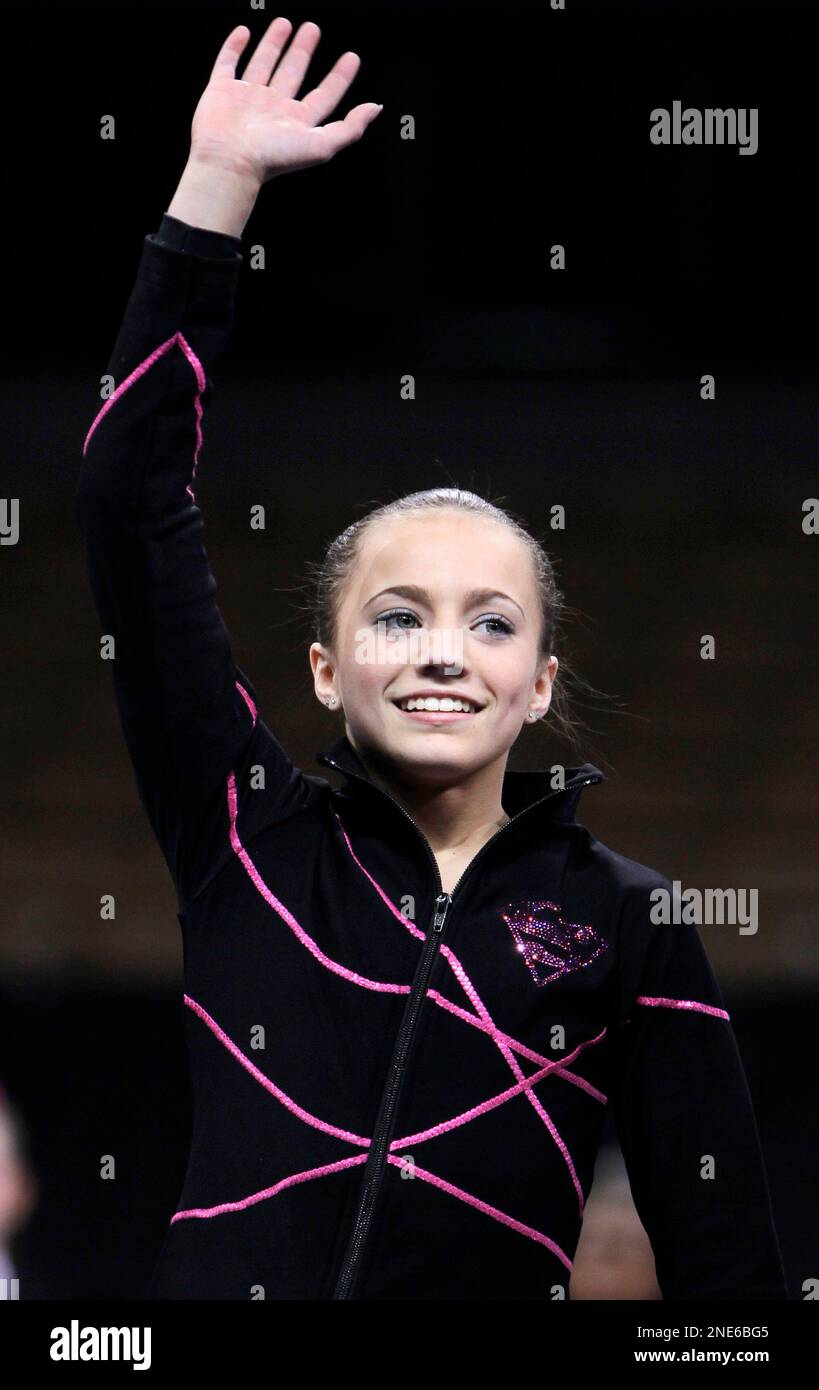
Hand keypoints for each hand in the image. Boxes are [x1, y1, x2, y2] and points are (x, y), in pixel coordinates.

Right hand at [187, 16, 381, 183]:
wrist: (230, 161)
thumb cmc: (273, 158)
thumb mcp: (323, 145)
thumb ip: (350, 128)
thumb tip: (374, 109)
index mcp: (297, 122)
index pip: (325, 95)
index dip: (340, 77)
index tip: (352, 57)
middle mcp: (273, 109)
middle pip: (294, 73)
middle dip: (304, 51)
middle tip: (313, 29)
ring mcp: (247, 99)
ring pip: (264, 64)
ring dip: (274, 44)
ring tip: (285, 23)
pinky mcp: (221, 91)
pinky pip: (228, 63)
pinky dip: (234, 47)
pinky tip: (243, 33)